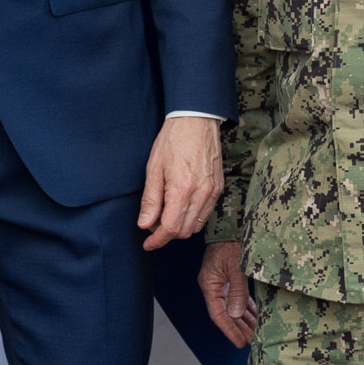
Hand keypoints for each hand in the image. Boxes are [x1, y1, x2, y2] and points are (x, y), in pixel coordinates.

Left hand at [137, 116, 221, 249]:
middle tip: (152, 225)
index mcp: (182, 189)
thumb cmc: (173, 140)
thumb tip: (144, 224)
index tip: (147, 243)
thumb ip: (150, 200)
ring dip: (179, 227)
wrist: (197, 120)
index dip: (157, 240)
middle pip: (184, 231)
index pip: (170, 228)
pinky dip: (192, 218)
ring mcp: (212, 192)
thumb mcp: (154, 168)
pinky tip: (180, 206)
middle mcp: (201, 194)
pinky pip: (205, 214)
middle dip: (166, 234)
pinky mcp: (218, 189)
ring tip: (165, 214)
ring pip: (196, 226)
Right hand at [197, 240, 258, 347]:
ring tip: (255, 333)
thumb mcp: (235, 268)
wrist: (230, 224)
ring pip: (232, 306)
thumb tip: (236, 314)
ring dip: (243, 320)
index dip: (229, 330)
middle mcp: (213, 285)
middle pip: (225, 313)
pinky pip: (237, 297)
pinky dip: (245, 307)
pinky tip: (254, 316)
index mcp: (209, 284)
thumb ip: (237, 292)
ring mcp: (221, 281)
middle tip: (251, 342)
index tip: (239, 342)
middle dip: (238, 328)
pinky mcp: (229, 277)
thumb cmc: (230, 242)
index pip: (218, 314)